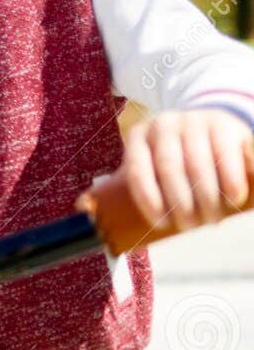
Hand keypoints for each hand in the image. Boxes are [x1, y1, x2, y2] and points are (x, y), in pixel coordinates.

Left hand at [120, 108, 253, 231]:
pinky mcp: (223, 125)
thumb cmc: (176, 158)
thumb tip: (114, 227)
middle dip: (181, 204)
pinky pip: (226, 156)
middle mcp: (162, 125)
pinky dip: (231, 180)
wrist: (211, 128)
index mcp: (138, 137)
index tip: (162, 224)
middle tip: (191, 226)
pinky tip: (233, 197)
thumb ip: (136, 190)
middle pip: (169, 169)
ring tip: (212, 218)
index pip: (137, 171)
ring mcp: (193, 121)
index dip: (149, 201)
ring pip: (198, 164)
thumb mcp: (151, 166)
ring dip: (207, 198)